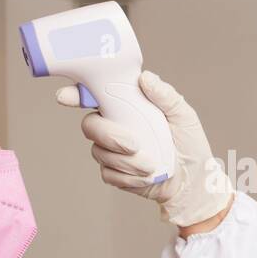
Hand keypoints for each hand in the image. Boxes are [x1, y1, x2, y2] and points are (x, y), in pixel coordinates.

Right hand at [57, 71, 233, 228]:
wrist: (192, 180)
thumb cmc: (188, 142)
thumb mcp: (183, 115)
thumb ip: (165, 95)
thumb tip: (145, 78)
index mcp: (125, 106)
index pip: (94, 94)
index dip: (75, 94)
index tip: (65, 96)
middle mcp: (112, 125)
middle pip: (90, 125)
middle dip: (109, 135)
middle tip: (133, 144)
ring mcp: (110, 150)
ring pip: (99, 152)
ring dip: (127, 161)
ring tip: (152, 165)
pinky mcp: (113, 172)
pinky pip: (109, 173)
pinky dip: (129, 176)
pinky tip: (146, 176)